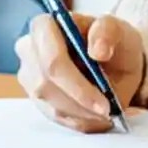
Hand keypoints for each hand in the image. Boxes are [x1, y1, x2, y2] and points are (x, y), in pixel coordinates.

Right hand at [14, 14, 144, 132]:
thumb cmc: (111, 41)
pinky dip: (80, 121)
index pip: (51, 60)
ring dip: (83, 114)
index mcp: (44, 26)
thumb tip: (97, 50)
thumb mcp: (118, 29)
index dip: (76, 85)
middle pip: (47, 87)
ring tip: (108, 113)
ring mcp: (29, 76)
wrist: (112, 59)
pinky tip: (97, 116)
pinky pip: (56, 117)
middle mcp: (28, 50)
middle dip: (81, 104)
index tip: (104, 103)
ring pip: (52, 106)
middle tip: (110, 113)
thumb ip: (108, 32)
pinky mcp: (36, 97)